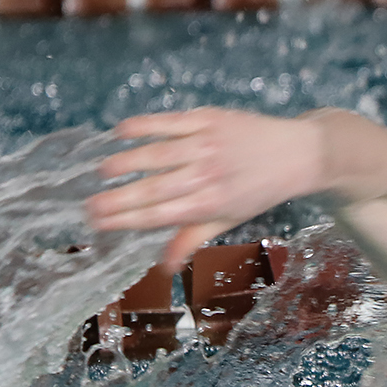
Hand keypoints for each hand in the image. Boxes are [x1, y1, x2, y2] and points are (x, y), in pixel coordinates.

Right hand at [84, 107, 323, 271]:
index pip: (160, 215)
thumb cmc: (258, 191)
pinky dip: (143, 125)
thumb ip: (192, 238)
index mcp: (210, 205)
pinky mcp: (210, 118)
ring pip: (157, 154)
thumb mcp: (229, 220)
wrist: (298, 155)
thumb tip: (164, 268)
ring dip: (125, 163)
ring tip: (102, 172)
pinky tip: (119, 132)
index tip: (99, 223)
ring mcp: (207, 144)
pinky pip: (170, 121)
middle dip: (117, 200)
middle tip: (88, 206)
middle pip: (153, 189)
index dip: (126, 220)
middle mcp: (207, 175)